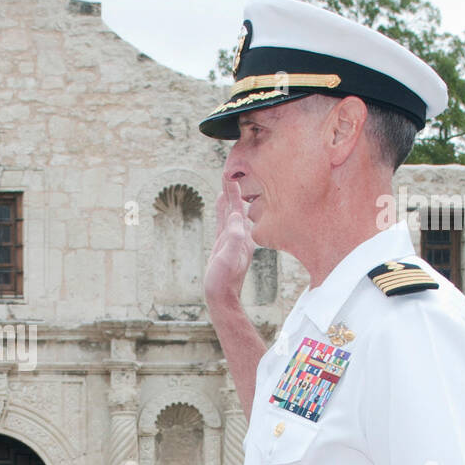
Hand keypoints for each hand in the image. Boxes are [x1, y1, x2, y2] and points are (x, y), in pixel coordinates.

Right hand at [204, 177, 255, 305]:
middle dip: (233, 186)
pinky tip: (222, 202)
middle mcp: (240, 233)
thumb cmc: (224, 281)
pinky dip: (224, 207)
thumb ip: (234, 239)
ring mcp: (234, 237)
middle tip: (230, 167)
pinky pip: (225, 220)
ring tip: (227, 179)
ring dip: (229, 194)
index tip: (231, 171)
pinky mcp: (226, 243)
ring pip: (231, 210)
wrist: (222, 297)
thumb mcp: (228, 259)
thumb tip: (237, 218)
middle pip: (237, 204)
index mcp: (242, 234)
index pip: (238, 205)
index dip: (234, 188)